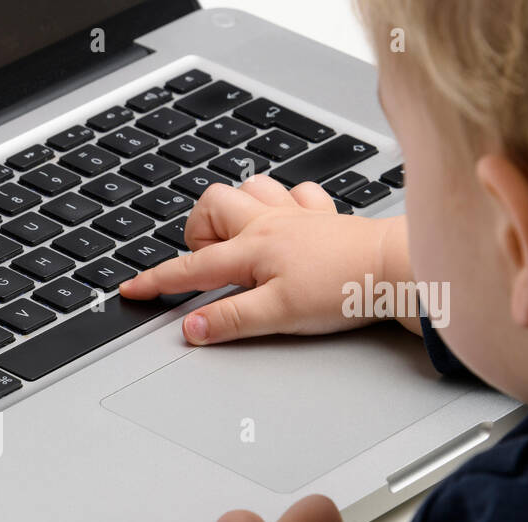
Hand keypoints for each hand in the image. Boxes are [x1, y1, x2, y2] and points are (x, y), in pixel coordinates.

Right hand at [118, 175, 413, 343]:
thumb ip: (230, 320)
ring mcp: (297, 215)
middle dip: (197, 231)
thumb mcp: (278, 315)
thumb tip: (192, 328)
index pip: (191, 268)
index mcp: (252, 249)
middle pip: (212, 205)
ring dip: (236, 208)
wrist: (395, 268)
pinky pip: (295, 193)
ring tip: (238, 240)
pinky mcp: (324, 216)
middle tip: (205, 264)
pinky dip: (283, 202)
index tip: (132, 289)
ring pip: (250, 188)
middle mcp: (269, 223)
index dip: (157, 281)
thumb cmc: (343, 288)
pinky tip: (285, 224)